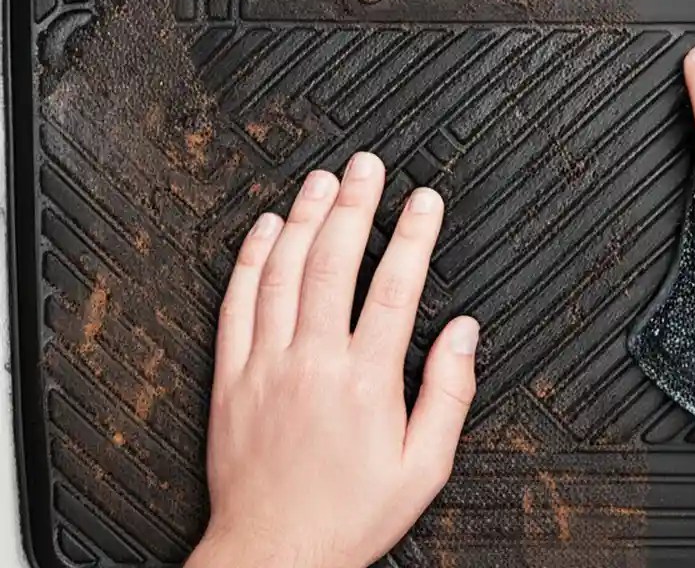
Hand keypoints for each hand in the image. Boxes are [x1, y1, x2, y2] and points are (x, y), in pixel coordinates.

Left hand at [187, 152, 478, 567]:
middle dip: (355, 205)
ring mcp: (267, 364)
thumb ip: (448, 393)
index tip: (425, 200)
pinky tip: (264, 229)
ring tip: (322, 179)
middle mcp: (314, 362)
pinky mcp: (231, 377)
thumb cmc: (349, 514)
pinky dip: (250, 259)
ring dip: (304, 218)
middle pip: (335, 262)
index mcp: (367, 381)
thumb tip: (463, 334)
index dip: (413, 234)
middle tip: (368, 165)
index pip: (395, 286)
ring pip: (284, 272)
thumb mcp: (425, 466)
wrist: (273, 553)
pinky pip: (237, 303)